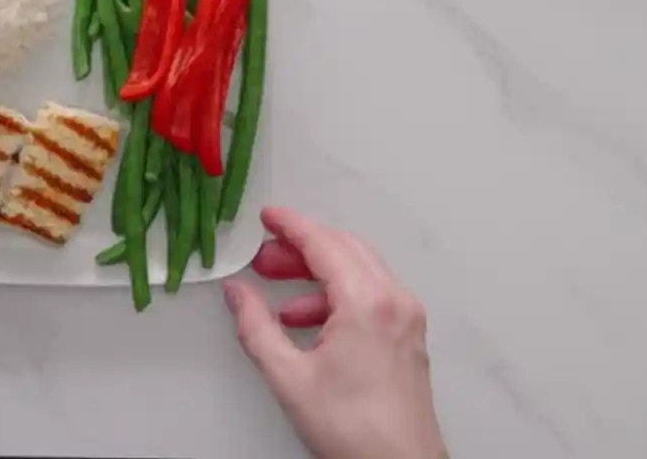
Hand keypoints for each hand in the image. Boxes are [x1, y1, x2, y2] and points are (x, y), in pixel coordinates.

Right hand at [224, 208, 444, 458]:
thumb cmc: (353, 429)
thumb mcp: (288, 376)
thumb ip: (256, 326)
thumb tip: (238, 293)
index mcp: (366, 303)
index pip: (324, 244)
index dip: (291, 226)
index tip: (267, 217)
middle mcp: (394, 301)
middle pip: (345, 250)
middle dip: (302, 248)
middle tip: (265, 258)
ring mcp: (406, 318)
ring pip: (360, 271)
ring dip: (319, 274)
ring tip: (280, 298)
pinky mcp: (408, 336)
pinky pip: (372, 296)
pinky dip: (338, 296)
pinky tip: (309, 323)